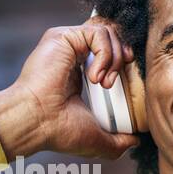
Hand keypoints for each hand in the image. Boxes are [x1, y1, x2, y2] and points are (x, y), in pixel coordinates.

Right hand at [0, 18, 142, 159]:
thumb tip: (136, 140)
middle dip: (123, 56)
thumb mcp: (96, 137)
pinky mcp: (64, 36)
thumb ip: (118, 139)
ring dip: (114, 58)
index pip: (109, 53)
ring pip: (108, 32)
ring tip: (105, 83)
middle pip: (111, 37)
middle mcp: (73, 54)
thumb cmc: (58, 131)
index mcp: (79, 73)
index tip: (127, 80)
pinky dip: (105, 54)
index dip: (123, 61)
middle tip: (117, 81)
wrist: (37, 122)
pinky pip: (98, 33)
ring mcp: (68, 44)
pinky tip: (95, 77)